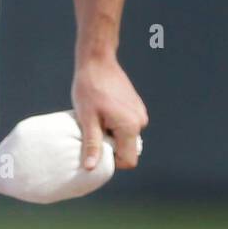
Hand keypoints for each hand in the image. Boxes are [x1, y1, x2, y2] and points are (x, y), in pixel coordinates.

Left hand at [71, 55, 147, 171]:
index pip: (128, 161)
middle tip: (95, 129)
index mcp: (130, 127)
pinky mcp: (136, 105)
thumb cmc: (89, 88)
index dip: (112, 160)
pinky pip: (128, 125)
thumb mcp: (87, 118)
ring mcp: (139, 112)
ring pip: (127, 137)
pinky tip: (104, 110)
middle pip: (128, 149)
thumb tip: (91, 168)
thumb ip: (92, 145)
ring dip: (113, 134)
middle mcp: (140, 121)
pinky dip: (116, 124)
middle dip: (111, 145)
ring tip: (98, 117)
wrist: (97, 60)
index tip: (97, 146)